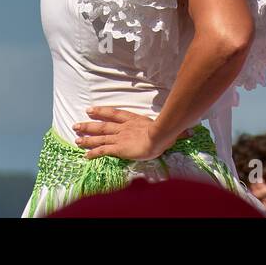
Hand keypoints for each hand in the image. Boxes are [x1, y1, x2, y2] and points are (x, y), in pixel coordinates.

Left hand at [72, 106, 193, 161]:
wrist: (160, 136)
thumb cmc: (165, 130)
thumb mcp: (169, 128)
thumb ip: (176, 129)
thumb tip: (190, 131)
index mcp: (133, 120)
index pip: (114, 114)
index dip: (102, 111)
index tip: (91, 109)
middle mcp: (123, 127)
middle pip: (102, 125)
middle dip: (89, 125)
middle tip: (75, 124)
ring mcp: (120, 137)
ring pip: (99, 137)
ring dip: (86, 137)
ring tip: (75, 138)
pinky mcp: (118, 148)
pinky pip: (103, 150)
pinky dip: (93, 152)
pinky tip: (85, 155)